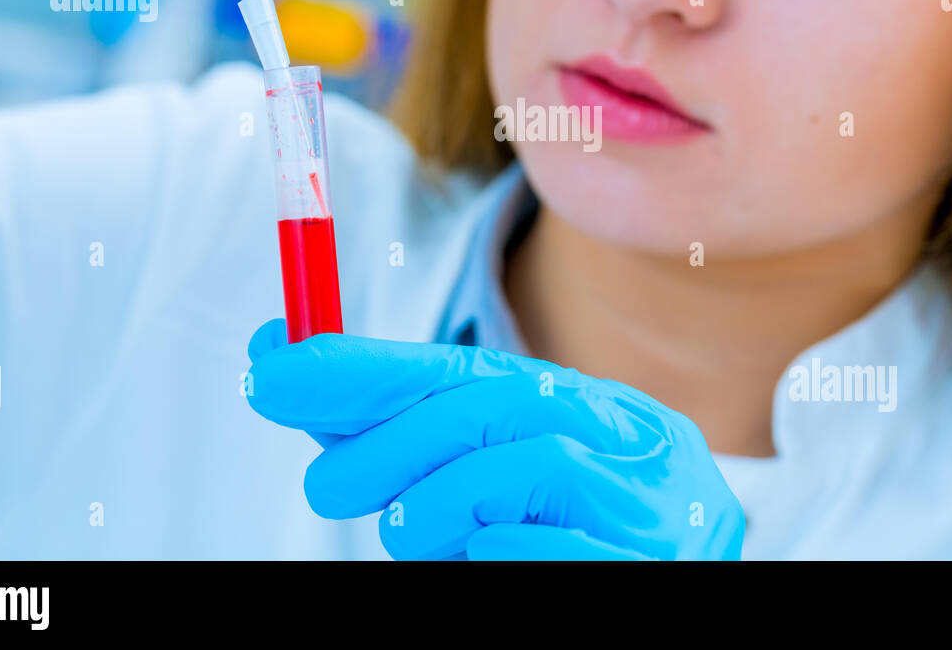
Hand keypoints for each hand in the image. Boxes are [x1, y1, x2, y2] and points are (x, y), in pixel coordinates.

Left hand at [246, 320, 745, 559]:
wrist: (677, 583)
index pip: (469, 370)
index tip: (273, 369)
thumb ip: (420, 437)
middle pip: (495, 408)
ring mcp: (651, 503)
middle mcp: (629, 438)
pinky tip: (481, 554)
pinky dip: (500, 550)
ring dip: (439, 503)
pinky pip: (558, 549)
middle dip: (388, 439)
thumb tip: (290, 375)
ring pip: (524, 468)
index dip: (367, 368)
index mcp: (591, 406)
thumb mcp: (506, 475)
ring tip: (412, 534)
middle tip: (326, 485)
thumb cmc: (572, 537)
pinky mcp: (653, 565)